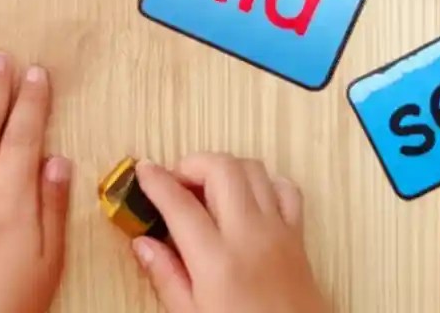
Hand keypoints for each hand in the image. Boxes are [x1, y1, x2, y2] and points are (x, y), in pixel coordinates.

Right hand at [132, 154, 330, 312]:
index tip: (143, 171)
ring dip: (225, 168)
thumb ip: (166, 276)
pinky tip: (246, 198)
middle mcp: (249, 236)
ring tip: (206, 189)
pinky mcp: (297, 235)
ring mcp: (277, 231)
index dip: (156, 180)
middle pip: (221, 168)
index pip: (179, 203)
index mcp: (216, 262)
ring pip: (253, 169)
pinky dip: (263, 182)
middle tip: (175, 182)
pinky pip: (284, 188)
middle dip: (192, 163)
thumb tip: (142, 244)